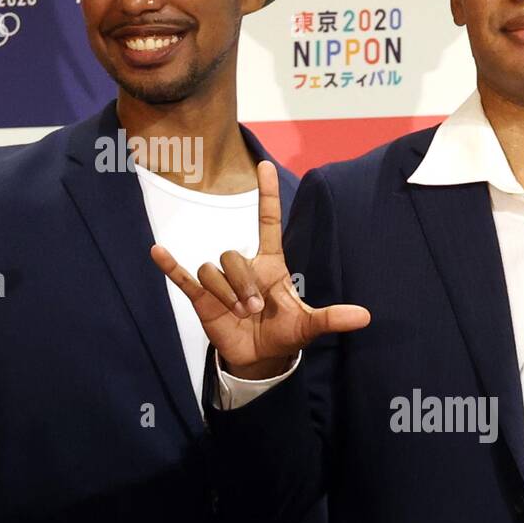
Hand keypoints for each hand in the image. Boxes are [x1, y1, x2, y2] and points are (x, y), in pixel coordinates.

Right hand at [150, 161, 369, 377]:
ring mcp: (220, 282)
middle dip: (242, 283)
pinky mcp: (201, 298)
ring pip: (212, 268)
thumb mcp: (309, 326)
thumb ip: (332, 318)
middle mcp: (243, 267)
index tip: (263, 165)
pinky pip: (183, 277)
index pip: (266, 221)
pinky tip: (157, 252)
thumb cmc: (283, 333)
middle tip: (253, 310)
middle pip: (233, 255)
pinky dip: (170, 265)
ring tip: (238, 313)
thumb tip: (365, 317)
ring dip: (224, 292)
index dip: (266, 194)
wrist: (259, 357)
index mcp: (270, 264)